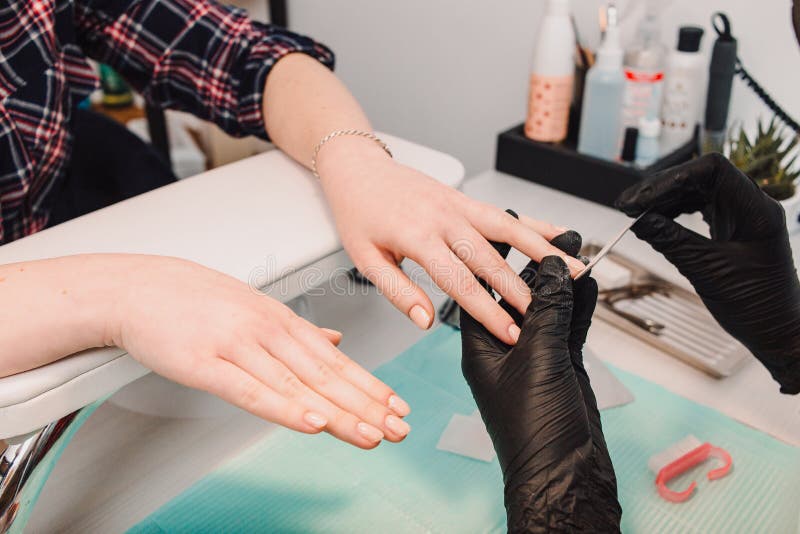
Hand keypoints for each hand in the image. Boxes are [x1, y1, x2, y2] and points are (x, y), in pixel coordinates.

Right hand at [109, 255, 411, 448]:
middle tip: (398, 427)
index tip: (396, 406)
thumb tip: (335, 341)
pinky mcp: (204, 363)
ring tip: (370, 434)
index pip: (335, 360)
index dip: (369, 385)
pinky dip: (284, 408)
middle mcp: (267, 331)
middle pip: (325, 376)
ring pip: (297, 386)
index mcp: (280, 320)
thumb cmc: (192, 299)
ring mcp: (237, 345)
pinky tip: (311, 423)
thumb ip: (297, 330)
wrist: (136, 286)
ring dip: (338, 413)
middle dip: (366, 405)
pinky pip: (250, 390)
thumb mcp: (254, 305)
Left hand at [316, 137, 585, 345]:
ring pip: (508, 229)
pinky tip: (558, 232)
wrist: (357, 168)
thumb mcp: (365, 258)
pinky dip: (533, 222)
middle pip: (491, 259)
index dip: (488, 311)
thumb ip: (397, 291)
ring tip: (574, 269)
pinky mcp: (464, 198)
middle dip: (521, 290)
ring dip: (543, 250)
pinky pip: (503, 212)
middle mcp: (444, 219)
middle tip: (546, 315)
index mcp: (417, 238)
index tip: (510, 333)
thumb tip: (425, 321)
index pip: (460, 282)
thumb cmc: (358, 214)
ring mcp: (458, 205)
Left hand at [460, 250, 620, 532]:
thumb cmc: (534, 432)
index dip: (494, 255)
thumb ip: (544, 311)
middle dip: (537, 263)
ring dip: (563, 281)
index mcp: (481, 348)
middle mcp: (504, 350)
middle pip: (518, 294)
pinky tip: (589, 287)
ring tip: (577, 249)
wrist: (566, 477)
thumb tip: (549, 269)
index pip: (482, 289)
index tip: (507, 225)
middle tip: (556, 234)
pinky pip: (569, 329)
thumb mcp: (537, 360)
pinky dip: (580, 307)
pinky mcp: (561, 370)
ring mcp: (534, 360)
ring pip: (548, 309)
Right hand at [616, 153, 799, 393]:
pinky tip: (655, 220)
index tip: (642, 197)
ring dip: (665, 199)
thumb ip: (671, 241)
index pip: (712, 169)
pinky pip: (700, 208)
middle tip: (628, 205)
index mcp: (756, 210)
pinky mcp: (732, 227)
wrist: (776, 331)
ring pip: (698, 191)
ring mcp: (742, 215)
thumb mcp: (707, 272)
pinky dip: (675, 212)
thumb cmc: (756, 306)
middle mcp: (752, 206)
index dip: (672, 177)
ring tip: (636, 213)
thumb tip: (638, 220)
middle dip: (662, 188)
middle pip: (701, 177)